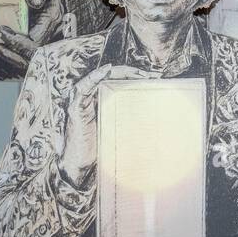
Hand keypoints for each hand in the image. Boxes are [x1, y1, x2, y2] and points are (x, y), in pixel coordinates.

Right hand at [58, 63, 156, 183]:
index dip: (137, 77)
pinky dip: (95, 76)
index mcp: (104, 99)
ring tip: (136, 72)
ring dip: (119, 72)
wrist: (82, 166)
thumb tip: (161, 118)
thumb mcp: (124, 131)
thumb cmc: (102, 150)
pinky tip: (107, 70)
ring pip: (101, 77)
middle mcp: (93, 96)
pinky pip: (85, 87)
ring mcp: (83, 100)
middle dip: (133, 73)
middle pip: (113, 77)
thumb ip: (135, 121)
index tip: (155, 78)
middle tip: (152, 75)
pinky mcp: (76, 106)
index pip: (121, 81)